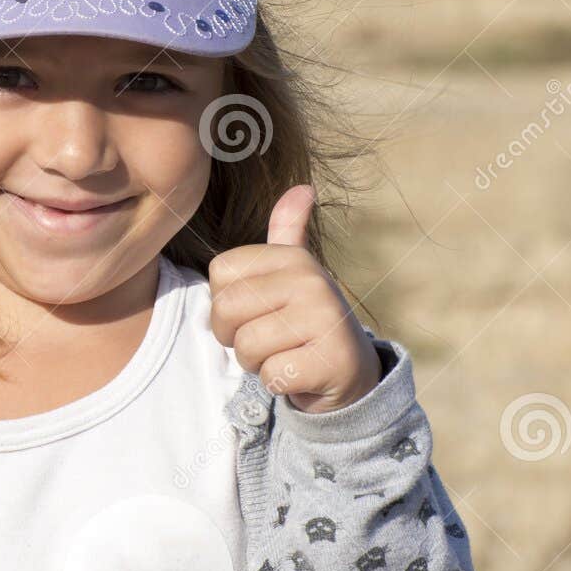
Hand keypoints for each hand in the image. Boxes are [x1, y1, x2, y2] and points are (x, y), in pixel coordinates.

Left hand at [207, 184, 381, 413]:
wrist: (349, 373)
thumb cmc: (305, 323)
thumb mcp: (293, 276)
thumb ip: (287, 232)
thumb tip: (303, 187)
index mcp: (294, 257)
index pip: (220, 271)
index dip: (225, 301)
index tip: (255, 311)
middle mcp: (312, 280)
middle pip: (227, 309)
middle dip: (235, 337)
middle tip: (267, 340)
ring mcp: (325, 319)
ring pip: (247, 346)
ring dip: (257, 363)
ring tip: (285, 355)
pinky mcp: (330, 360)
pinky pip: (272, 375)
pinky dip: (279, 384)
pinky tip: (301, 375)